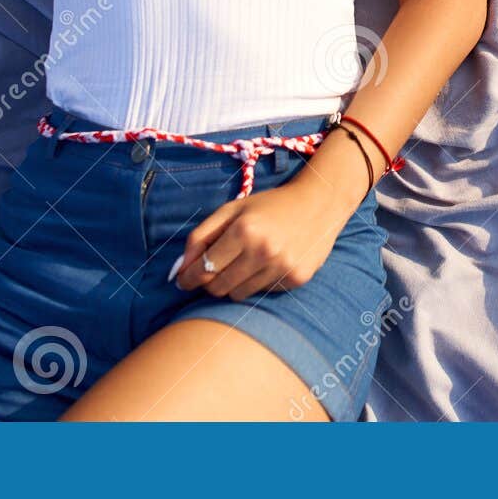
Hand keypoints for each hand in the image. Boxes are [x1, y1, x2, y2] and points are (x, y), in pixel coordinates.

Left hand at [168, 177, 343, 299]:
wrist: (319, 204)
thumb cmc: (269, 206)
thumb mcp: (232, 210)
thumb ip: (201, 236)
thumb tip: (178, 269)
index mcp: (244, 230)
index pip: (204, 268)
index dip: (188, 278)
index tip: (183, 281)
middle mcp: (263, 251)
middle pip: (218, 287)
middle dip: (209, 282)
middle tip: (213, 271)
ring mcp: (282, 267)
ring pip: (238, 295)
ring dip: (233, 284)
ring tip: (243, 264)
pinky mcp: (296, 279)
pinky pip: (262, 293)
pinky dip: (257, 283)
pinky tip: (267, 264)